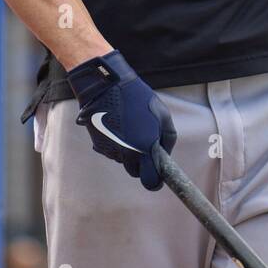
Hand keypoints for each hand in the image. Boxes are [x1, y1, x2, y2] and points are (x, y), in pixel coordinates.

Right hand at [66, 49, 175, 191]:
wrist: (106, 86)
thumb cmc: (138, 98)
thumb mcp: (162, 114)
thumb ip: (167, 138)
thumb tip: (165, 154)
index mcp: (144, 149)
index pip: (149, 181)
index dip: (154, 181)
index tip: (157, 178)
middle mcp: (126, 154)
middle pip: (135, 172)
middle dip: (141, 164)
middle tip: (144, 145)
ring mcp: (111, 151)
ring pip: (123, 161)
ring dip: (128, 151)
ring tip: (130, 127)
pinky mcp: (99, 145)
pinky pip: (112, 151)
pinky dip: (116, 144)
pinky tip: (118, 126)